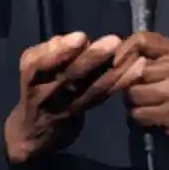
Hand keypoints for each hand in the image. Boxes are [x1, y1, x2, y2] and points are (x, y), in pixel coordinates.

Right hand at [5, 31, 148, 164]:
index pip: (40, 64)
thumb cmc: (36, 87)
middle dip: (92, 57)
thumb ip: (50, 51)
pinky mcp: (82, 112)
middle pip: (70, 75)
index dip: (60, 52)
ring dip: (115, 70)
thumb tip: (74, 40)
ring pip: (91, 88)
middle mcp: (47, 92)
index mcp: (31, 74)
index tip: (81, 37)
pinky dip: (120, 82)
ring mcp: (66, 105)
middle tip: (114, 41)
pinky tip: (137, 71)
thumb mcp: (34, 65)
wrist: (32, 131)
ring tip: (135, 56)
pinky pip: (102, 96)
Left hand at [116, 31, 168, 159]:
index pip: (143, 40)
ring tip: (145, 106)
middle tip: (138, 92)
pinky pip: (137, 114)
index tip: (113, 63)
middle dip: (128, 84)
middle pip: (134, 71)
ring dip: (132, 104)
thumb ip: (146, 54)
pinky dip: (138, 119)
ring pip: (133, 94)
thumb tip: (112, 53)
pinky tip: (150, 119)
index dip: (123, 50)